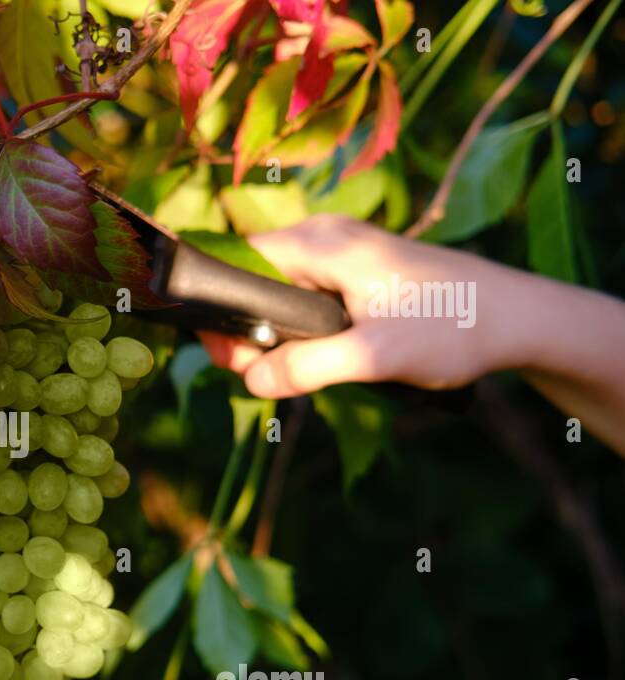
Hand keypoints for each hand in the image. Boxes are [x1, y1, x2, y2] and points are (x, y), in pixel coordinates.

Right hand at [199, 214, 524, 396]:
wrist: (519, 318)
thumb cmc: (452, 328)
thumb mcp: (376, 356)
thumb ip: (308, 367)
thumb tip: (252, 380)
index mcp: (322, 242)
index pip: (238, 261)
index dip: (224, 311)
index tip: (234, 358)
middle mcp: (326, 234)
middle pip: (253, 276)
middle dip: (246, 326)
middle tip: (260, 374)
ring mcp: (343, 249)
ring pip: (278, 288)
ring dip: (274, 331)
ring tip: (290, 370)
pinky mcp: (358, 268)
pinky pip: (304, 292)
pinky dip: (298, 325)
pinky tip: (316, 356)